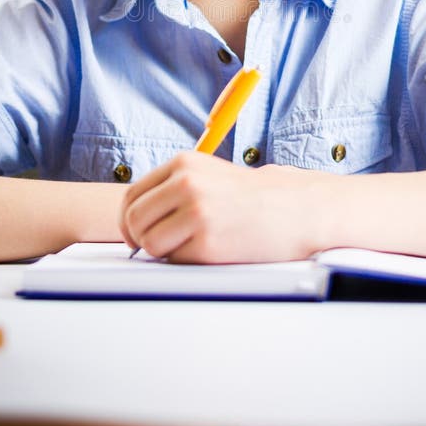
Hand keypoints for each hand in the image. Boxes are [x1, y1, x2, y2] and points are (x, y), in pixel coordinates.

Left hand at [118, 151, 330, 263]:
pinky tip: (211, 249)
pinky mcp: (208, 242)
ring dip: (163, 251)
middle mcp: (186, 183)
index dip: (129, 220)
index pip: (132, 195)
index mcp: (183, 163)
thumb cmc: (252, 197)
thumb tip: (134, 217)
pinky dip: (186, 261)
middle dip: (140, 239)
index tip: (137, 233)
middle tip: (160, 246)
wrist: (295, 209)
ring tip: (191, 245)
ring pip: (149, 243)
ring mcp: (197, 211)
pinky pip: (175, 260)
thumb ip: (173, 187)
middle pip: (134, 220)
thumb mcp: (208, 174)